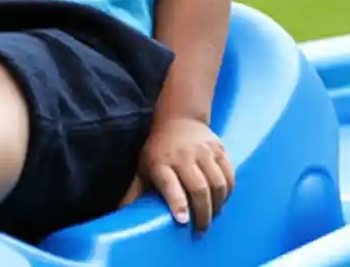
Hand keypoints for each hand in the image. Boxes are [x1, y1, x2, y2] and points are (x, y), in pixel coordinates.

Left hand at [135, 117, 234, 231]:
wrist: (179, 119)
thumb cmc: (158, 150)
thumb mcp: (143, 168)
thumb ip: (134, 192)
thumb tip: (120, 214)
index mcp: (161, 163)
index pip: (170, 184)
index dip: (177, 203)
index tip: (183, 221)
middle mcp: (183, 156)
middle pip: (198, 188)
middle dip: (202, 213)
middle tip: (200, 230)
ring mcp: (204, 152)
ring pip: (217, 183)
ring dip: (217, 205)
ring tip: (212, 217)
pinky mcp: (219, 149)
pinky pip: (229, 175)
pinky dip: (228, 192)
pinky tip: (222, 201)